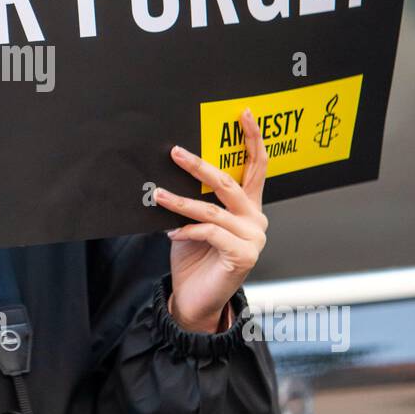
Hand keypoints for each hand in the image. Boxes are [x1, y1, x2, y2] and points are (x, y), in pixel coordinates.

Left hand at [154, 108, 267, 333]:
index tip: (245, 114)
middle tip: (176, 152)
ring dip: (181, 200)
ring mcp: (253, 238)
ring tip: (158, 194)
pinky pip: (211, 232)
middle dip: (201, 166)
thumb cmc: (194, 258)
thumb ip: (196, 199)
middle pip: (230, 183)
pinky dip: (188, 230)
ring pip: (214, 209)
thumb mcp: (194, 221)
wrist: (195, 299)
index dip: (252, 139)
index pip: (256, 167)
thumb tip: (176, 170)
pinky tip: (171, 233)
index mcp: (248, 207)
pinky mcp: (243, 256)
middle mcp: (255, 219)